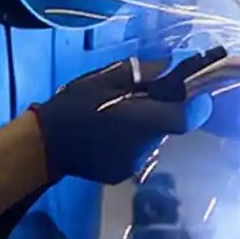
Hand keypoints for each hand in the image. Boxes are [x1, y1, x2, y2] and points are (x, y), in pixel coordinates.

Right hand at [30, 55, 216, 184]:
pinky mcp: (121, 174)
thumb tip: (170, 63)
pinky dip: (129, 141)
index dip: (195, 104)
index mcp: (142, 121)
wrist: (43, 145)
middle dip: (160, 111)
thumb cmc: (74, 106)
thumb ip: (141, 72)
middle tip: (138, 98)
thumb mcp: (105, 79)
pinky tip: (107, 134)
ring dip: (143, 126)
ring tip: (116, 115)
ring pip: (151, 139)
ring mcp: (133, 165)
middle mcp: (143, 147)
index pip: (186, 117)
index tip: (192, 90)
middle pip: (168, 127)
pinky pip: (135, 152)